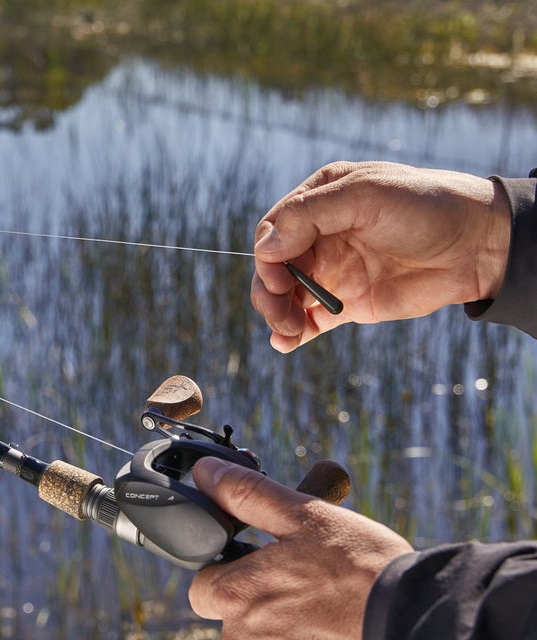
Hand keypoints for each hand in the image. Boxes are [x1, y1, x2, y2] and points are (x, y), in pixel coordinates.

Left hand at [188, 457, 412, 639]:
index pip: (202, 585)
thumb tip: (206, 473)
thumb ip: (247, 494)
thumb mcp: (305, 516)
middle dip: (261, 599)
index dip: (229, 570)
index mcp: (236, 597)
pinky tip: (343, 639)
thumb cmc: (362, 570)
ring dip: (287, 630)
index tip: (261, 562)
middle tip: (307, 580)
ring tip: (332, 608)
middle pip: (235, 617)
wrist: (421, 636)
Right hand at [252, 161, 510, 351]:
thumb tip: (264, 247)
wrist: (475, 247)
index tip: (281, 280)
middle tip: (283, 315)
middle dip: (270, 293)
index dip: (269, 259)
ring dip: (278, 316)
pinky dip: (294, 334)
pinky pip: (309, 321)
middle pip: (274, 269)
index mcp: (319, 201)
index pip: (273, 232)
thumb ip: (310, 214)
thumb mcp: (365, 196)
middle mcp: (319, 236)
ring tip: (288, 332)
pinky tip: (286, 344)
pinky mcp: (346, 304)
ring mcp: (331, 271)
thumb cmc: (425, 208)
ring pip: (286, 298)